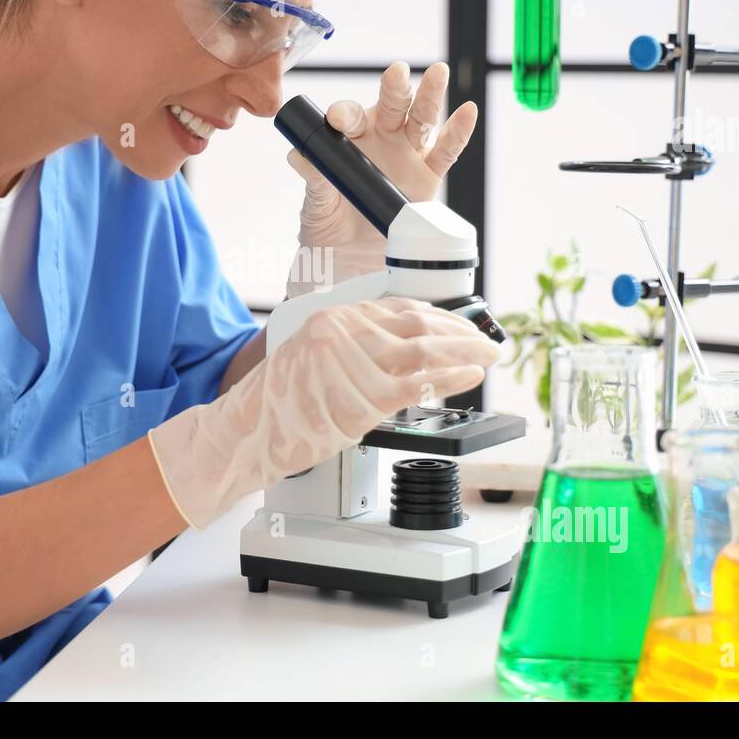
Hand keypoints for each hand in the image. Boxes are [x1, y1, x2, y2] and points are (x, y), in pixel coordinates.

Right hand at [147, 297, 498, 528]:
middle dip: (462, 332)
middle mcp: (343, 329)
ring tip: (489, 355)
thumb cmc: (282, 405)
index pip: (401, 307)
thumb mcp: (318, 359)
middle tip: (489, 340)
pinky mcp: (362, 396)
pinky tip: (470, 375)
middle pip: (419, 323)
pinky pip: (419, 382)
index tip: (463, 324)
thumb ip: (359, 348)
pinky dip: (451, 377)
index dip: (441, 316)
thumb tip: (410, 351)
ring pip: (425, 348)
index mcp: (333, 316)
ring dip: (466, 350)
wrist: (249, 431)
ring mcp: (353, 361)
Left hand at [285, 61, 478, 297]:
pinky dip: (458, 132)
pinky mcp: (429, 177)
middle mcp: (381, 139)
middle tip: (397, 72)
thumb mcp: (315, 204)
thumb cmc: (329, 224)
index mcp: (350, 139)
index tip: (339, 118)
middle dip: (395, 88)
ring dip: (430, 96)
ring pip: (422, 120)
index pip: (351, 117)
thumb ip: (314, 179)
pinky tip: (467, 111)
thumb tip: (299, 157)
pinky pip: (446, 152)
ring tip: (438, 74)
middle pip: (392, 106)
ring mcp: (408, 155)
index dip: (346, 114)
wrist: (352, 258)